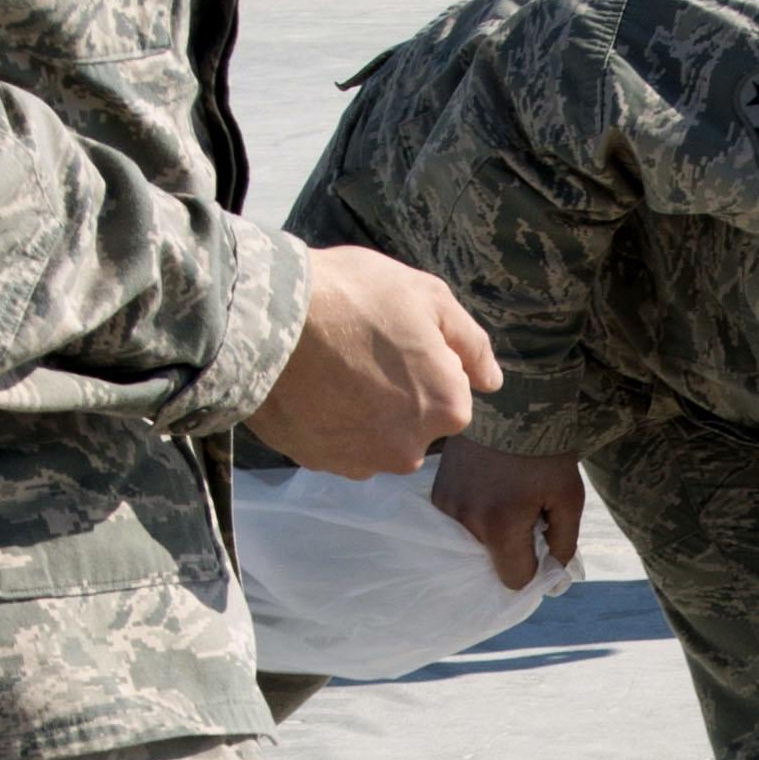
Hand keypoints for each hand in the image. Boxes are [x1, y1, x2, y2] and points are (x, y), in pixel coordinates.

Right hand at [256, 245, 494, 477]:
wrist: (266, 320)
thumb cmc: (354, 297)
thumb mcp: (428, 297)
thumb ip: (471, 344)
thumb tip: (492, 381)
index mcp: (447, 409)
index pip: (451, 389)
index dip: (424, 359)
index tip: (393, 335)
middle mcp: (410, 449)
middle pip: (414, 419)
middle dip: (396, 391)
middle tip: (359, 349)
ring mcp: (360, 461)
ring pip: (374, 435)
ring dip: (361, 410)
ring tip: (330, 368)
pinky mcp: (317, 462)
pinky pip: (334, 443)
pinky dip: (327, 421)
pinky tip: (310, 387)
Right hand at [424, 433, 581, 591]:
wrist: (510, 400)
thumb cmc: (545, 450)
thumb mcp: (568, 497)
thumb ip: (564, 543)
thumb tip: (554, 573)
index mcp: (500, 528)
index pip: (513, 580)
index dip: (533, 569)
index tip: (541, 544)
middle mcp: (466, 522)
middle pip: (491, 561)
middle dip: (511, 547)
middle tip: (526, 512)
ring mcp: (446, 506)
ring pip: (473, 542)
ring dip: (491, 530)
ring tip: (506, 495)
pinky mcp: (437, 491)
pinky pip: (457, 521)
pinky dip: (475, 512)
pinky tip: (489, 486)